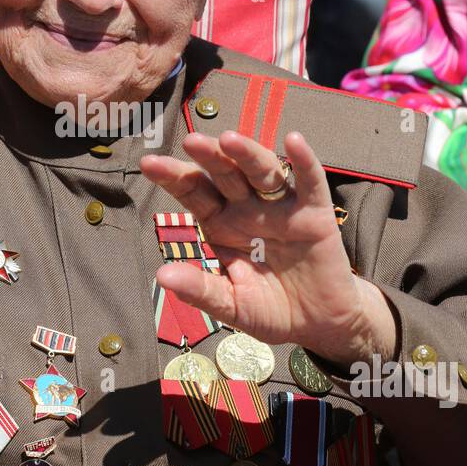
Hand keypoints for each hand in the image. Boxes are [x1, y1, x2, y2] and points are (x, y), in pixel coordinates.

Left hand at [140, 129, 397, 368]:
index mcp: (222, 225)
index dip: (174, 178)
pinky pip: (310, 183)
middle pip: (226, 175)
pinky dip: (304, 161)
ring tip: (229, 140)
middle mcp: (249, 209)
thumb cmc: (270, 310)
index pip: (195, 194)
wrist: (317, 325)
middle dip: (209, 158)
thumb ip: (200, 289)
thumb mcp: (230, 304)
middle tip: (191, 141)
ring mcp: (282, 208)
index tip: (149, 163)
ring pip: (263, 172)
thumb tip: (162, 275)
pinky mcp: (315, 215)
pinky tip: (294, 141)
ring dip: (247, 154)